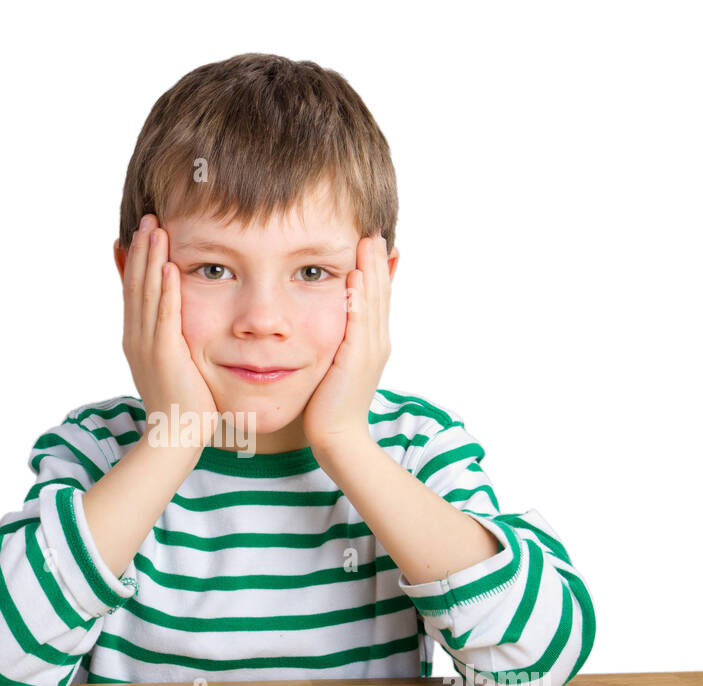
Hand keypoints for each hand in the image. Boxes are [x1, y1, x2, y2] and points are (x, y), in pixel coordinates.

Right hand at [121, 214, 218, 449]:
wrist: (173, 436)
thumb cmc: (181, 404)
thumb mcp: (172, 364)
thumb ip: (171, 339)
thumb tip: (177, 324)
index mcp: (137, 338)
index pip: (134, 290)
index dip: (136, 259)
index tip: (141, 231)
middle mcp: (136, 337)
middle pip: (136, 284)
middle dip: (142, 249)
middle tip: (147, 217)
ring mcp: (148, 346)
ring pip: (148, 294)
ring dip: (152, 260)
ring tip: (156, 229)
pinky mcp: (165, 356)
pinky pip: (166, 317)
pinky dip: (167, 291)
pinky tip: (170, 268)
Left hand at [302, 233, 392, 453]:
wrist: (337, 438)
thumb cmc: (328, 408)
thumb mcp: (333, 368)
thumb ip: (333, 345)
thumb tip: (323, 328)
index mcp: (371, 343)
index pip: (374, 298)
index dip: (374, 270)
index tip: (369, 243)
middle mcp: (376, 343)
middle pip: (379, 293)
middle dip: (376, 260)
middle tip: (373, 230)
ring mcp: (369, 350)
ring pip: (373, 301)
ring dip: (371, 269)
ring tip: (368, 240)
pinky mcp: (356, 359)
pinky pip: (359, 321)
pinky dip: (359, 297)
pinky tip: (354, 276)